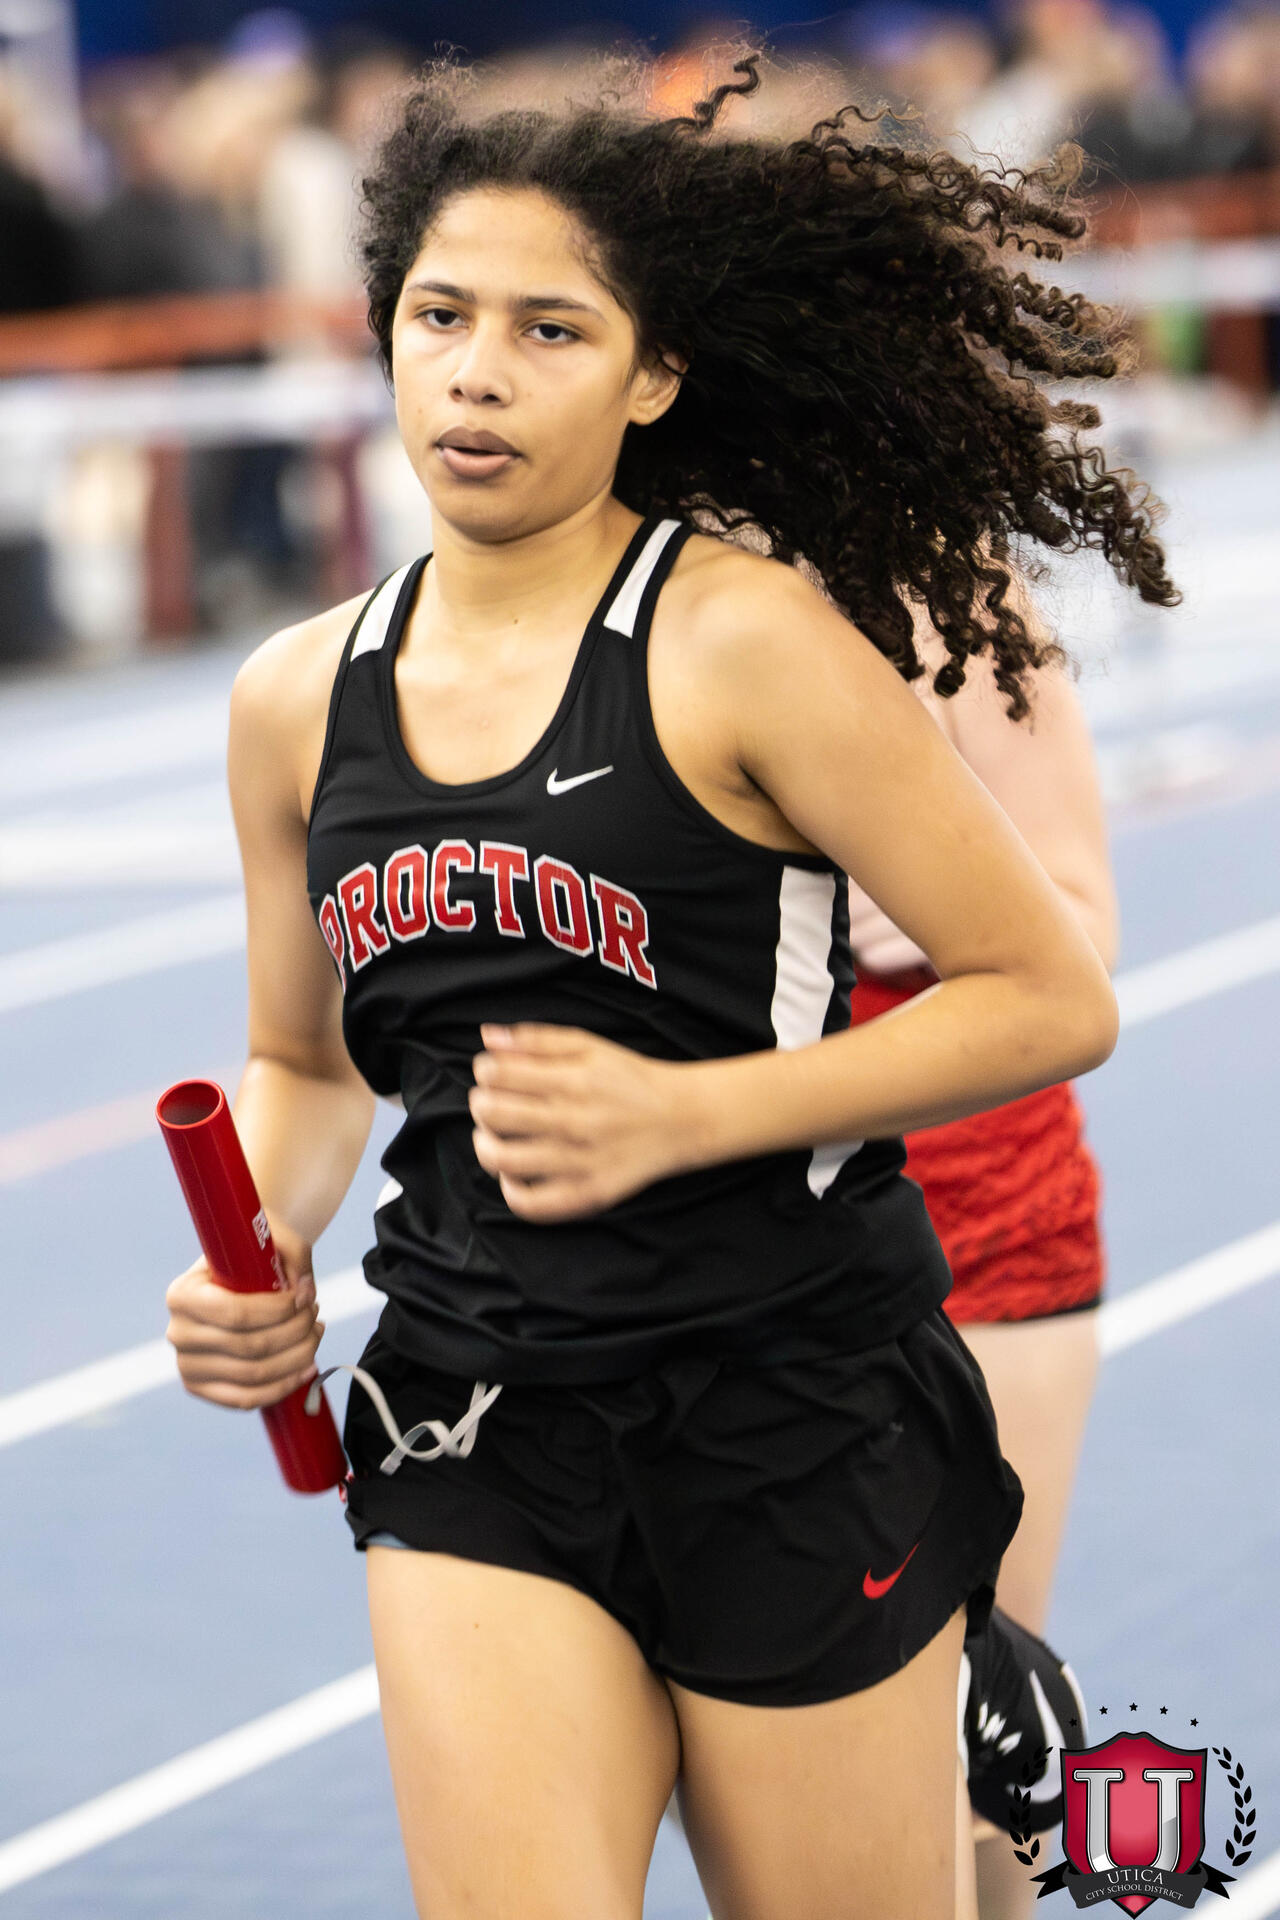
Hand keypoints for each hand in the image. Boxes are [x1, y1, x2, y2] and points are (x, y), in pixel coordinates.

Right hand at [164, 1222, 323, 1409]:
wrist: (232, 1276)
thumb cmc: (253, 1256)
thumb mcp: (272, 1241)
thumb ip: (294, 1257)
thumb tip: (305, 1292)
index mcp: (182, 1294)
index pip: (237, 1313)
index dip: (280, 1310)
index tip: (307, 1297)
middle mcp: (178, 1332)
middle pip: (249, 1347)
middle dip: (295, 1331)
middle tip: (315, 1313)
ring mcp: (186, 1365)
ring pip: (253, 1375)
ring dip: (297, 1356)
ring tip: (315, 1333)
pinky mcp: (201, 1388)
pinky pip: (246, 1399)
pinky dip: (283, 1386)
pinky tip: (307, 1367)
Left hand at [469, 1023, 693, 1222]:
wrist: (682, 1118)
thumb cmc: (632, 1080)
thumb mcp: (590, 1046)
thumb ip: (537, 1039)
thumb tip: (486, 1036)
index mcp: (572, 1080)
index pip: (498, 1074)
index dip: (484, 1071)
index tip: (490, 1073)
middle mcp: (573, 1120)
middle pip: (493, 1113)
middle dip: (480, 1104)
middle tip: (488, 1102)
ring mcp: (579, 1161)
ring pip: (503, 1159)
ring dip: (484, 1144)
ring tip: (491, 1136)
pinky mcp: (588, 1193)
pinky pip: (533, 1204)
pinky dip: (510, 1191)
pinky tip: (511, 1176)